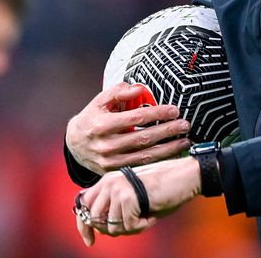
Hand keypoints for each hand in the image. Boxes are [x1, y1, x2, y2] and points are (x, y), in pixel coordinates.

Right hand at [65, 82, 191, 174]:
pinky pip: (140, 166)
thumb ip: (118, 91)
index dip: (157, 114)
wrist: (74, 145)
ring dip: (168, 149)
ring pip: (144, 156)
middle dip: (168, 131)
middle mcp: (106, 145)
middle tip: (185, 125)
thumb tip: (138, 88)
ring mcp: (110, 162)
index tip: (174, 110)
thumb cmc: (92, 118)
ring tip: (185, 141)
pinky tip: (172, 154)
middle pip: (143, 138)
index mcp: (102, 125)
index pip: (136, 118)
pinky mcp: (114, 172)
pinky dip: (158, 161)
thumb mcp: (99, 101)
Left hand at [74, 156, 201, 245]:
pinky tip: (152, 216)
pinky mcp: (128, 197)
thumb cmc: (163, 188)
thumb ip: (115, 207)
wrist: (185, 175)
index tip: (89, 241)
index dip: (83, 226)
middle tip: (132, 227)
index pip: (83, 205)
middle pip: (93, 219)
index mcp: (108, 180)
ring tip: (146, 218)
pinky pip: (128, 226)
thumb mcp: (133, 196)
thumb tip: (99, 229)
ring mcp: (117, 188)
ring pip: (111, 226)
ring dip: (131, 228)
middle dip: (110, 231)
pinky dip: (142, 226)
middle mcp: (109, 182)